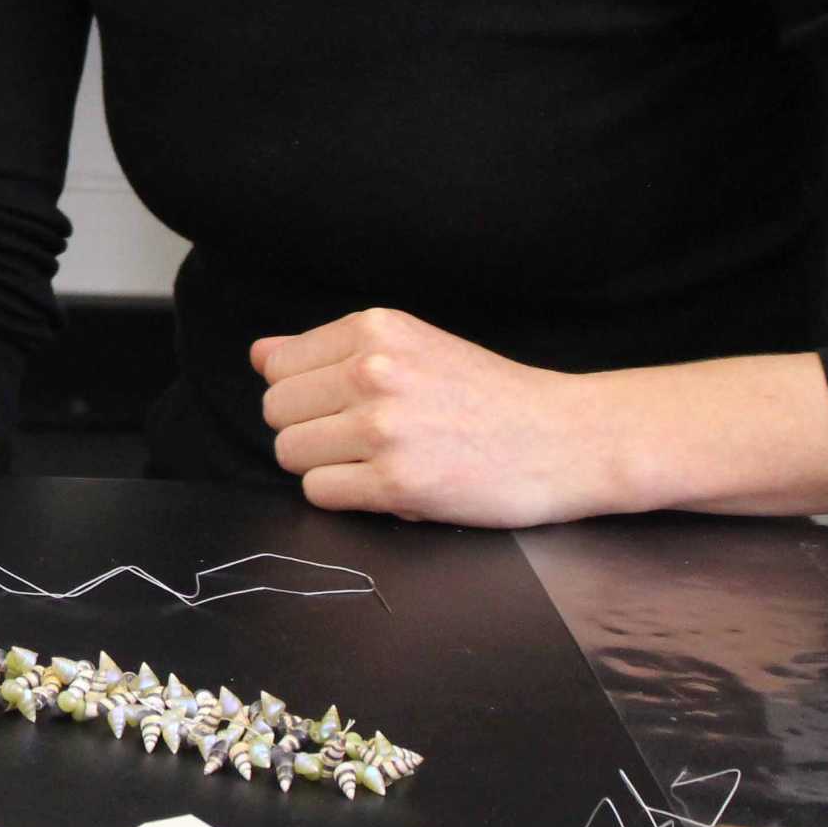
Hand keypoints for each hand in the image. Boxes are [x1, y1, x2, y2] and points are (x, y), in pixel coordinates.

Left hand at [252, 307, 604, 527]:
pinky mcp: (397, 484)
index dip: (303, 393)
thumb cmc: (487, 395)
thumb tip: (258, 355)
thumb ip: (328, 351)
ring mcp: (384, 429)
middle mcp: (374, 372)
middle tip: (359, 439)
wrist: (568, 438)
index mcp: (374, 330)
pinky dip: (344, 496)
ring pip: (289, 453)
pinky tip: (386, 486)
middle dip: (309, 430)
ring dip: (324, 466)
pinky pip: (319, 492)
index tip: (342, 405)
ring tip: (375, 462)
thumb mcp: (410, 347)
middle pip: (276, 411)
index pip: (277, 366)